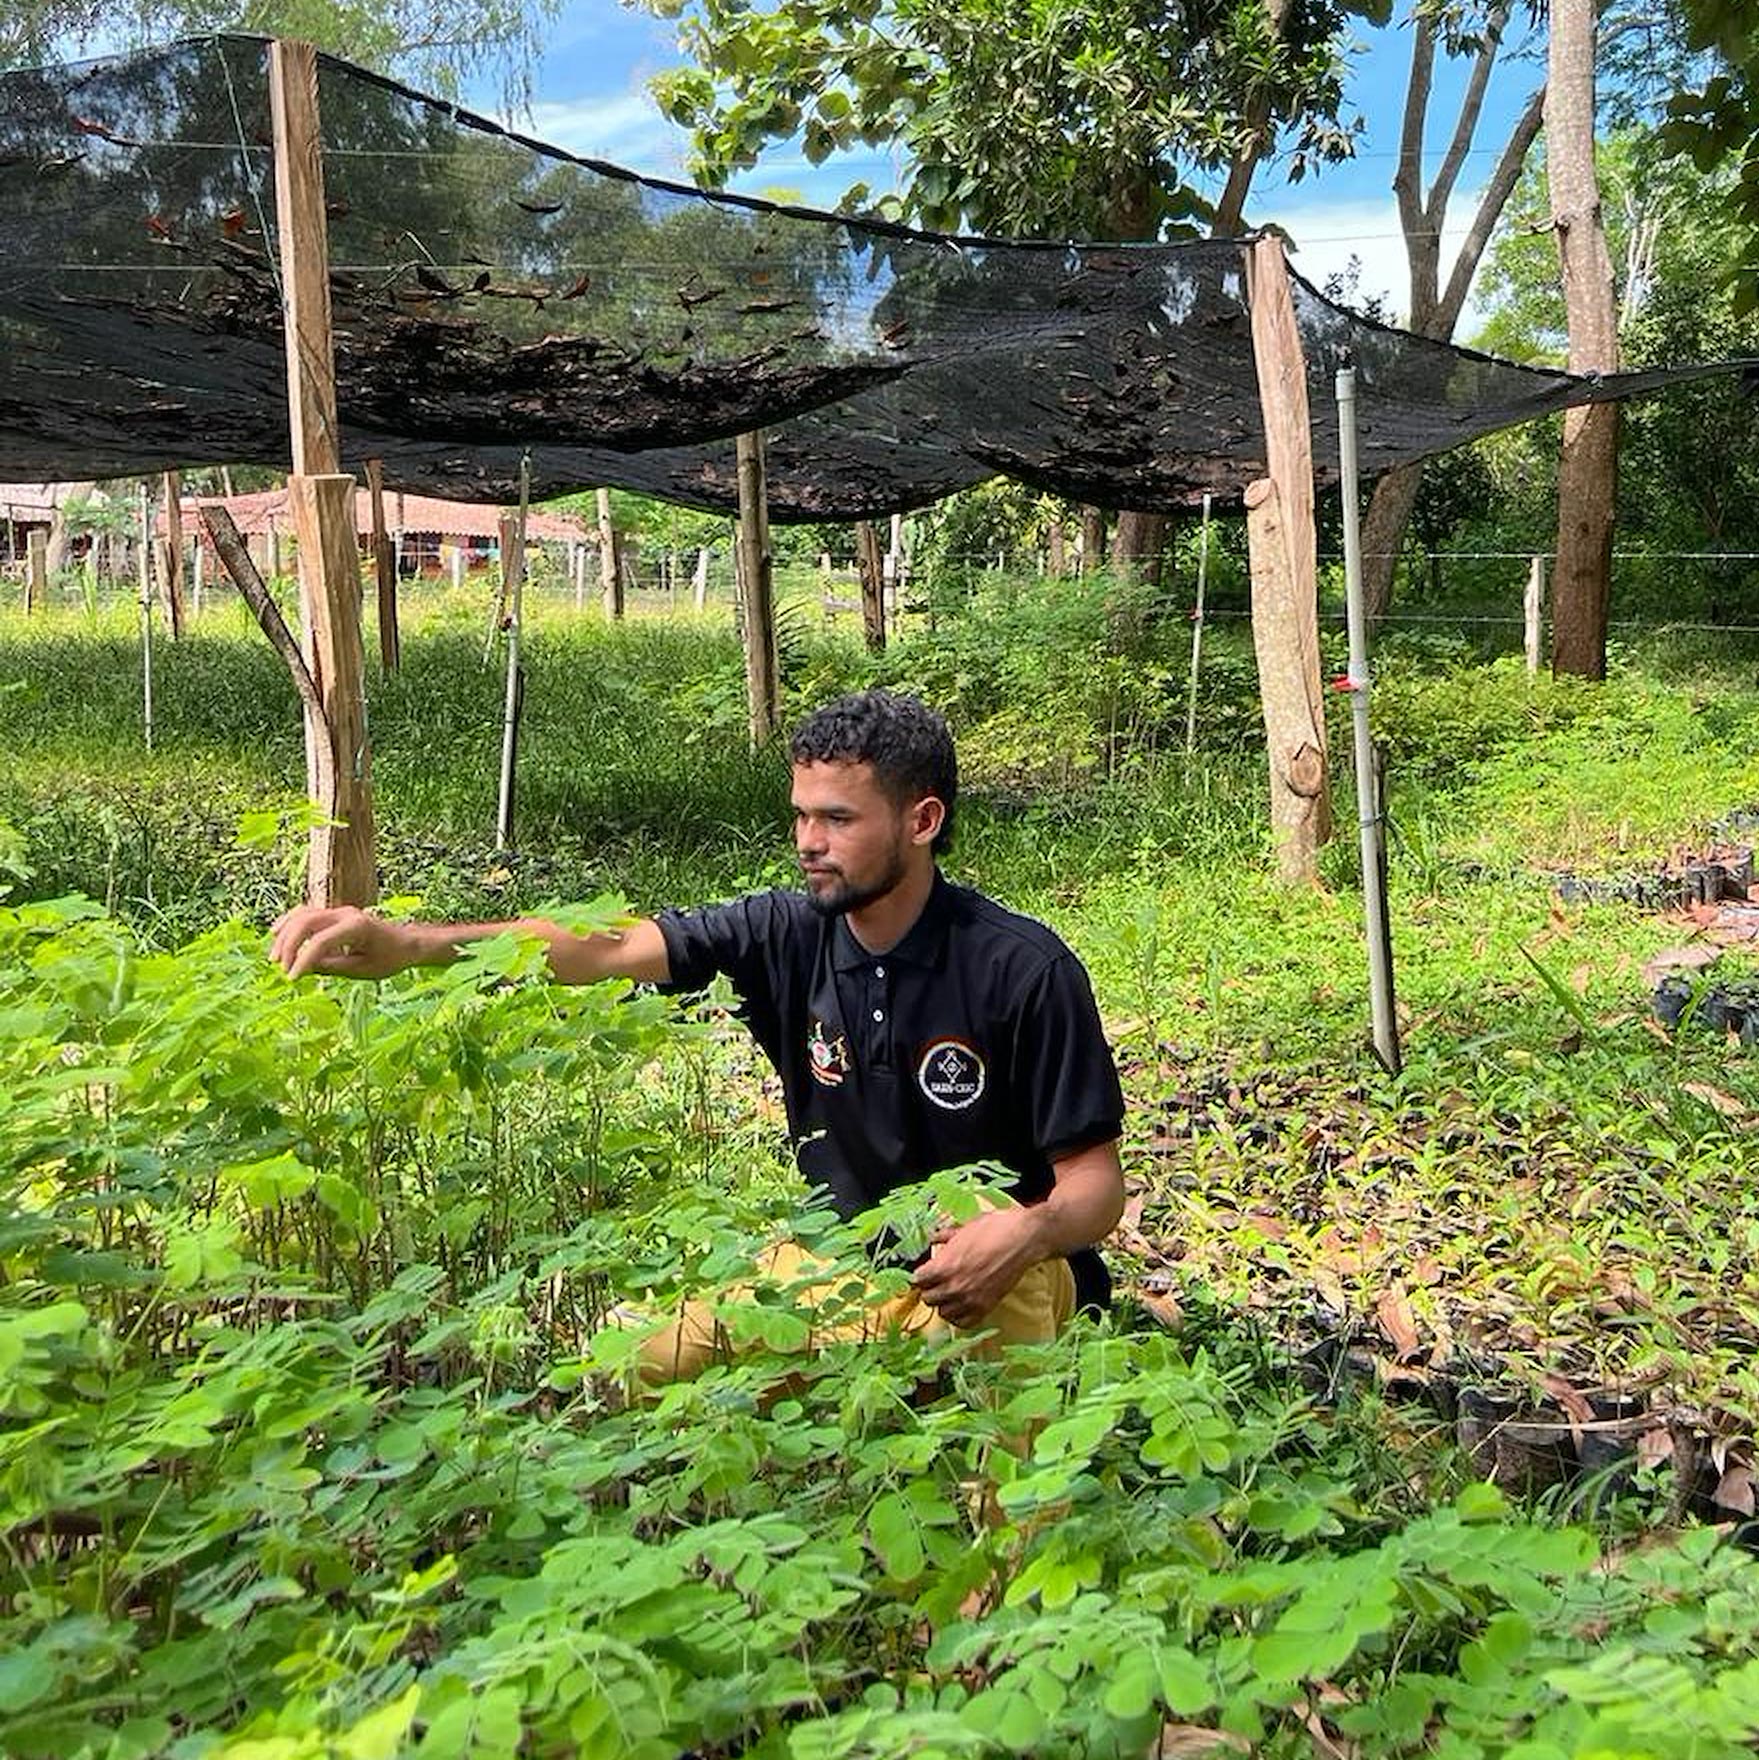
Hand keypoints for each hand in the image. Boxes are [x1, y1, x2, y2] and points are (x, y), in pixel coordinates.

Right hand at [271, 905, 414, 979]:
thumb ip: (332, 967)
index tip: (292, 979)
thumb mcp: (362, 970)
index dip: (303, 960)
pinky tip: (276, 934)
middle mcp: (346, 913)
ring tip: (274, 957)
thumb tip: (301, 969)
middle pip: (306, 922)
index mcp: (357, 927)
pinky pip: (306, 913)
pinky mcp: (333, 914)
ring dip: (285, 934)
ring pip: (302, 914)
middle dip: (289, 945)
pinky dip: (290, 922)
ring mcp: (339, 911)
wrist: (405, 943)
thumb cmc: (389, 958)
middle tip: (281, 968)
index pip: (321, 941)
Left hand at [910, 1206, 1042, 1330]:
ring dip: (944, 1304)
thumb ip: (946, 1236)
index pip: (918, 1280)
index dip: (922, 1275)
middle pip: (928, 1299)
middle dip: (931, 1289)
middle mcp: (953, 1286)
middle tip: (938, 1282)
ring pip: (943, 1313)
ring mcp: (969, 1299)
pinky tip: (962, 1306)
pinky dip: (960, 1317)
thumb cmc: (994, 1228)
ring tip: (951, 1294)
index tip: (926, 1272)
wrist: (1023, 1239)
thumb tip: (935, 1237)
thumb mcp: (965, 1228)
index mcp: (943, 1265)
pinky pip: (963, 1323)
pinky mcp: (985, 1307)